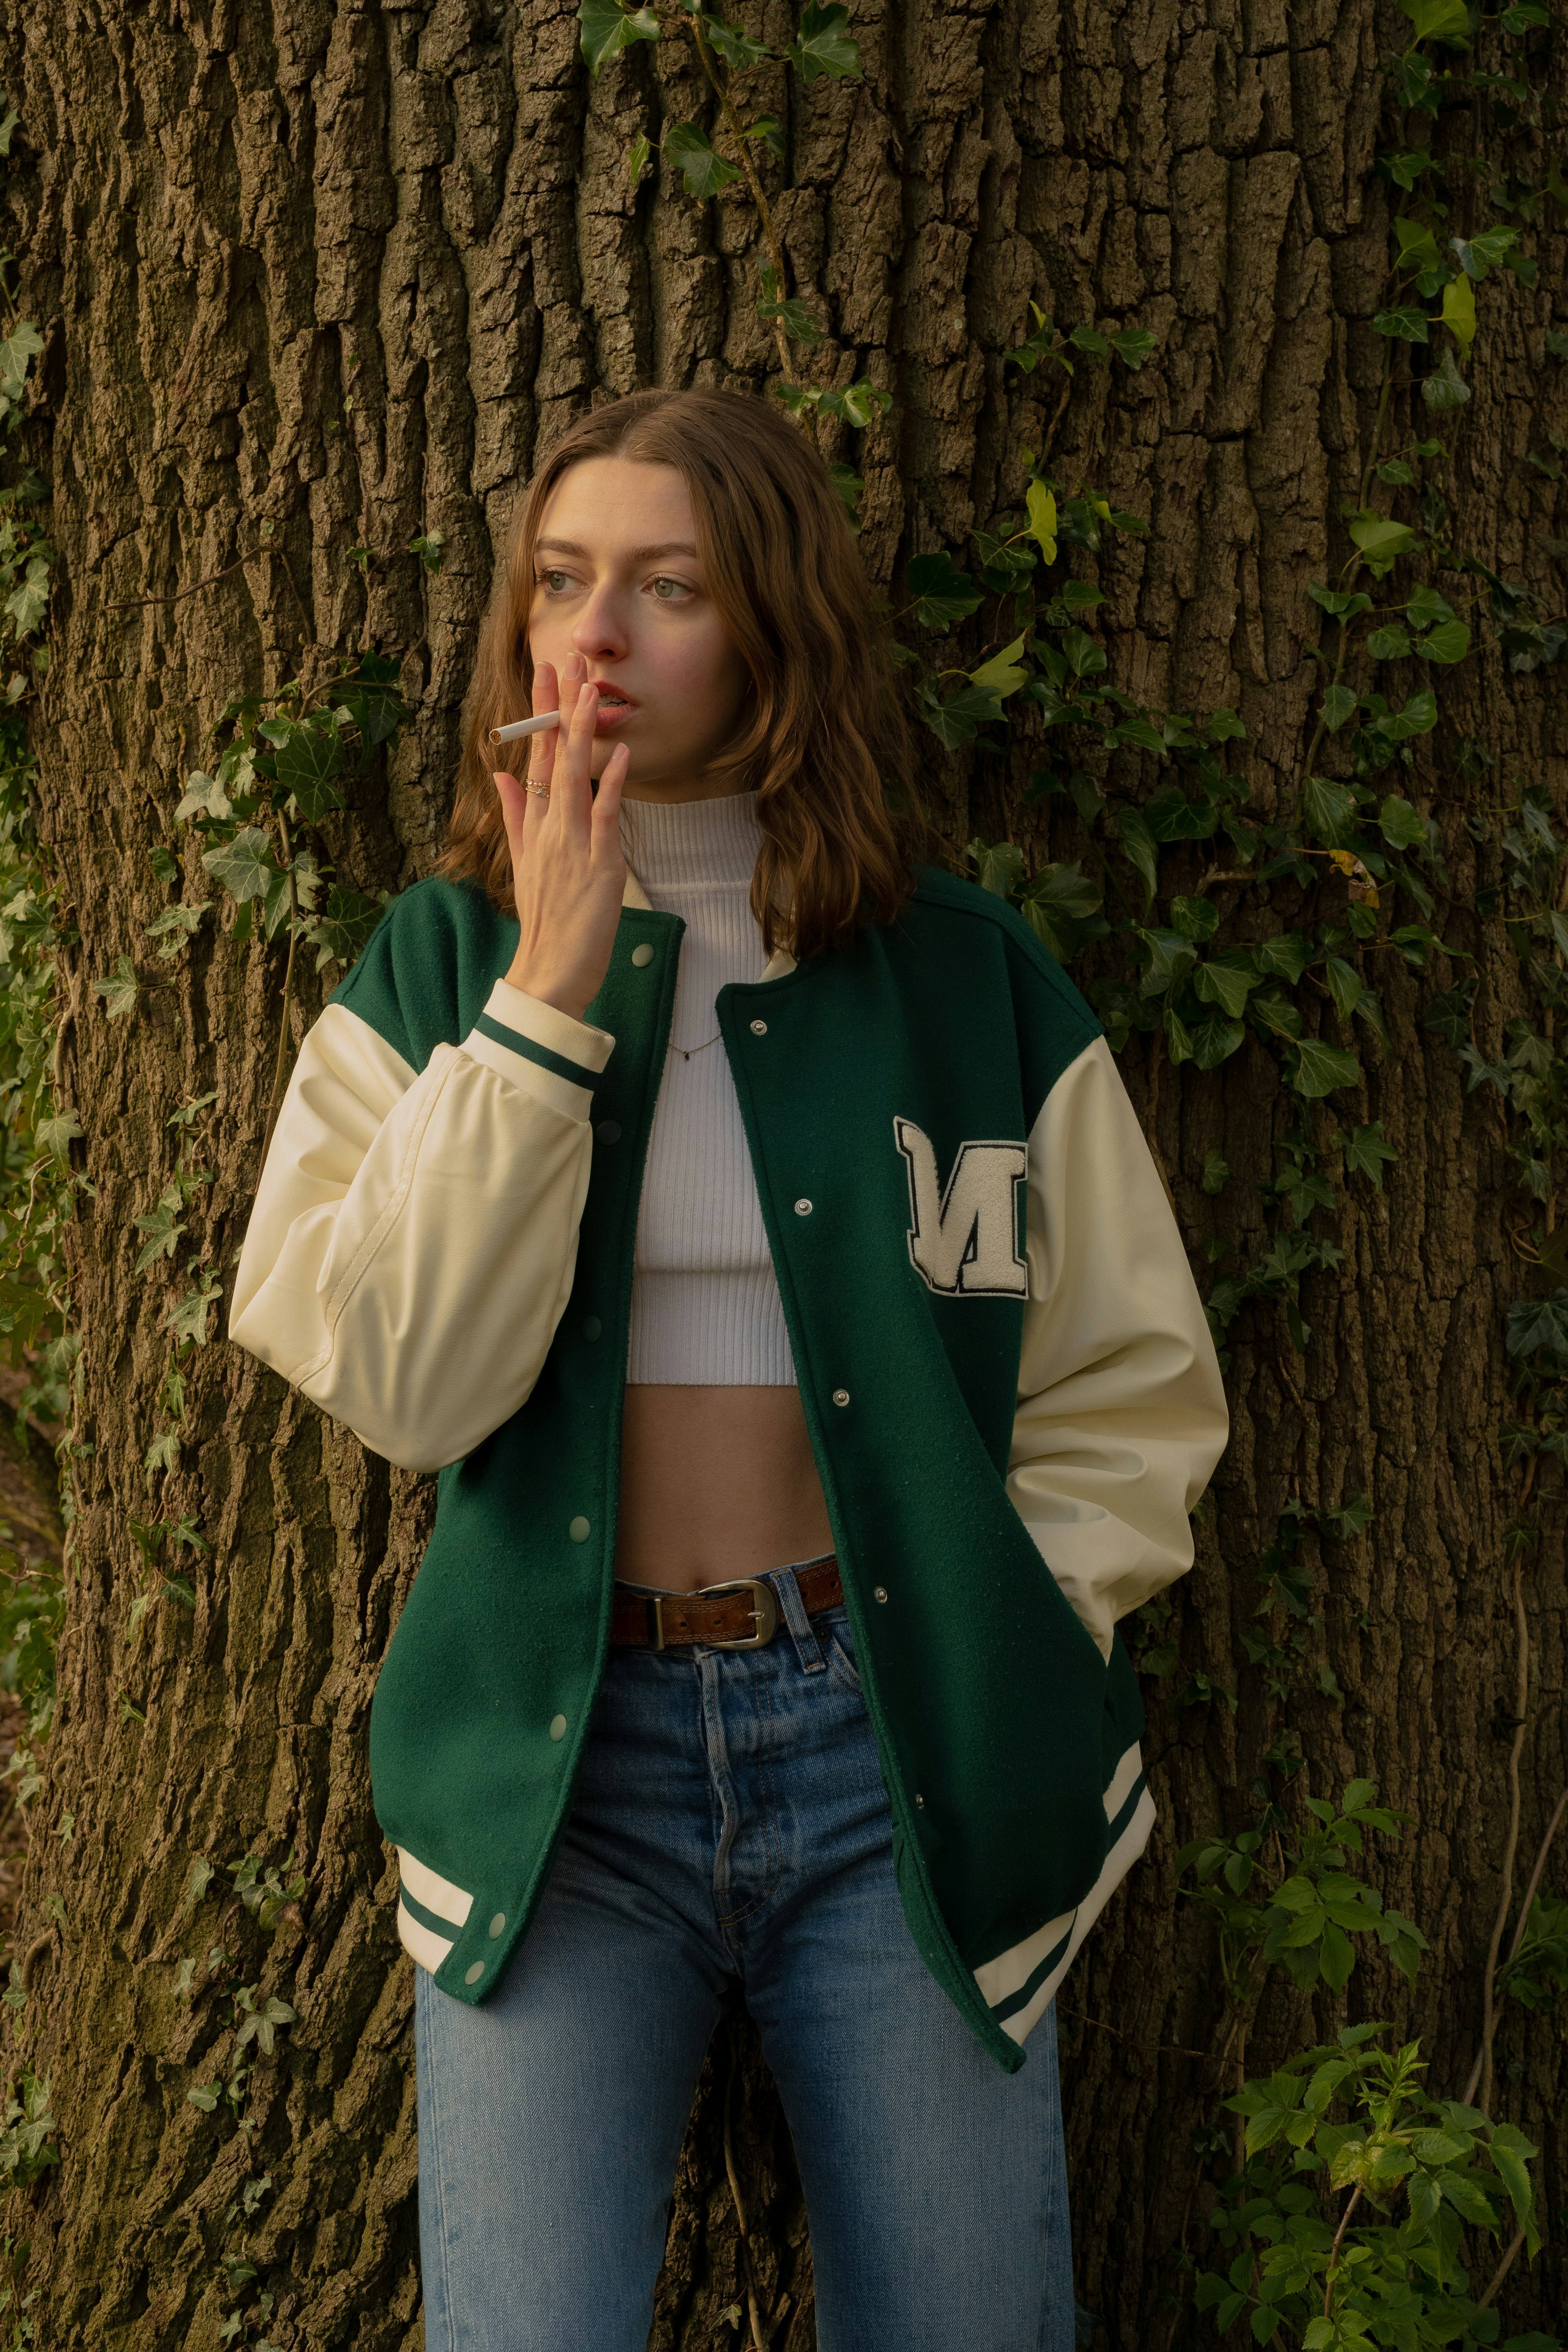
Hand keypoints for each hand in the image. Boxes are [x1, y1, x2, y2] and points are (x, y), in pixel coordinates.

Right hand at [496, 654, 629, 1021]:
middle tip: (565, 658)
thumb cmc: (544, 923)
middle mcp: (549, 828)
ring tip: (591, 689)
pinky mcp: (598, 866)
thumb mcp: (522, 864)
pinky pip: (604, 818)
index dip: (542, 713)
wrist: (548, 974)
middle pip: (552, 756)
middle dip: (558, 706)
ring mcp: (572, 845)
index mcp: (533, 827)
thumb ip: (514, 817)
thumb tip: (501, 775)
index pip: (536, 757)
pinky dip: (611, 785)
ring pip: (575, 777)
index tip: (546, 673)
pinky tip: (620, 754)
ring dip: (583, 732)